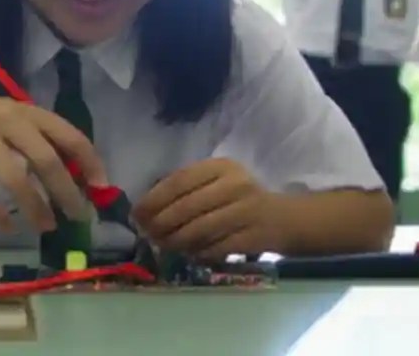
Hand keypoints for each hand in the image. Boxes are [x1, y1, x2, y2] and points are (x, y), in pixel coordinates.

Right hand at [0, 92, 106, 232]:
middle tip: (79, 216)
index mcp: (26, 112)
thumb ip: (38, 139)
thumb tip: (77, 174)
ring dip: (35, 207)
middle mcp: (6, 122)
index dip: (89, 162)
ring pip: (15, 179)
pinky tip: (8, 227)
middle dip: (66, 192)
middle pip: (45, 160)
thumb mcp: (10, 117)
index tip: (101, 188)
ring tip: (47, 227)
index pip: (68, 135)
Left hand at [133, 158, 284, 260]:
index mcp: (221, 166)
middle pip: (186, 207)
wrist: (282, 218)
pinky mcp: (252, 238)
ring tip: (162, 244)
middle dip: (160, 223)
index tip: (136, 213)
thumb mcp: (216, 181)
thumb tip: (145, 209)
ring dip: (174, 241)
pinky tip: (187, 253)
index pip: (179, 180)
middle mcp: (235, 185)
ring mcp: (245, 212)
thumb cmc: (238, 197)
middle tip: (146, 233)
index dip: (154, 198)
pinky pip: (214, 248)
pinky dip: (196, 252)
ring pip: (198, 230)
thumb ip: (186, 188)